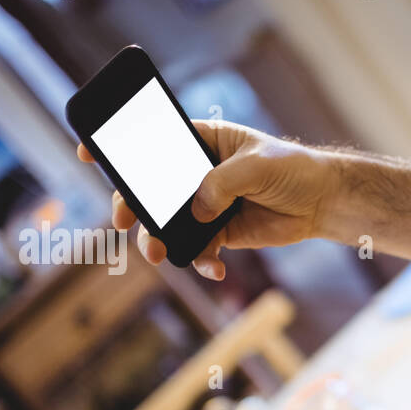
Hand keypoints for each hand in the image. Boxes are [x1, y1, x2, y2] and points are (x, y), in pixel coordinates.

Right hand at [76, 120, 336, 279]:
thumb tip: (197, 209)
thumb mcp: (257, 166)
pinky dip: (201, 262)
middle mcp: (196, 173)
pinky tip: (214, 269)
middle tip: (124, 220)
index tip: (89, 154)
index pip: (152, 139)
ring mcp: (205, 204)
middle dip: (133, 206)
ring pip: (169, 224)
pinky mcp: (219, 232)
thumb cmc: (292, 168)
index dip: (118, 147)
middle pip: (151, 189)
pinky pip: (198, 250)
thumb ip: (222, 184)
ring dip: (160, 241)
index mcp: (201, 141)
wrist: (321, 202)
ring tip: (158, 254)